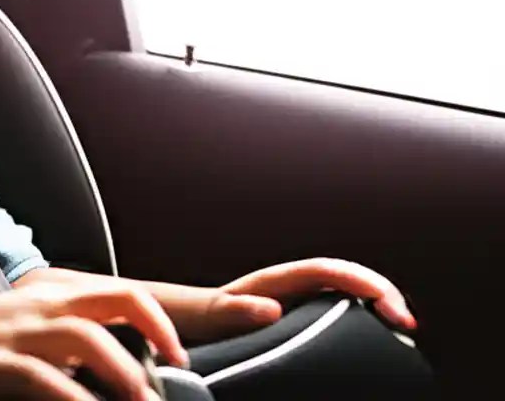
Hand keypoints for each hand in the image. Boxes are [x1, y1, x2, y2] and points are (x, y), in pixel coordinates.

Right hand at [0, 281, 188, 400]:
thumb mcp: (29, 327)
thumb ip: (73, 337)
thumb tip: (121, 363)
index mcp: (55, 294)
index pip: (123, 292)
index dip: (162, 318)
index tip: (181, 353)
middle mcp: (43, 304)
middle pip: (117, 298)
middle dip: (158, 329)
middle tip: (177, 366)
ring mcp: (19, 331)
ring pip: (86, 337)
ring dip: (122, 370)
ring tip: (141, 399)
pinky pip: (43, 378)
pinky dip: (73, 397)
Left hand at [222, 258, 416, 329]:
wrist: (202, 321)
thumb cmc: (210, 317)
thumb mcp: (218, 314)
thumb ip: (239, 310)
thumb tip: (272, 310)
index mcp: (280, 279)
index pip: (328, 270)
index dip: (359, 280)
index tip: (385, 302)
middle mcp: (298, 283)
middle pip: (350, 278)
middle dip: (383, 293)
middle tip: (407, 325)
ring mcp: (306, 297)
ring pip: (353, 293)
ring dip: (380, 307)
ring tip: (405, 332)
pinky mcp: (309, 314)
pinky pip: (346, 311)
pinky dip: (368, 320)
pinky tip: (383, 339)